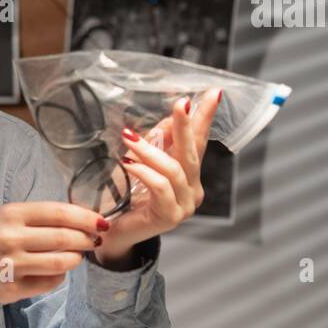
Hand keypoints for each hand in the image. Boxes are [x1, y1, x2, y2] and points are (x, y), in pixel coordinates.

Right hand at [0, 201, 105, 303]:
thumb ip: (45, 217)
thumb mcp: (13, 216)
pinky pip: (49, 283)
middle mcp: (10, 239)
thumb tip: (87, 221)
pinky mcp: (10, 289)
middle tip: (94, 241)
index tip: (101, 222)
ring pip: (60, 263)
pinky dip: (60, 277)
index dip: (85, 218)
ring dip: (76, 259)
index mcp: (12, 215)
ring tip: (77, 256)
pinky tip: (57, 271)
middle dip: (86, 239)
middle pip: (63, 238)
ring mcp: (9, 266)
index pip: (58, 213)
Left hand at [97, 88, 221, 263]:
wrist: (114, 234)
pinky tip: (128, 164)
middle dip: (186, 125)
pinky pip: (160, 187)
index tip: (213, 93)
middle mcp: (193, 190)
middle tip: (180, 103)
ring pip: (174, 169)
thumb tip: (169, 116)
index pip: (200, 142)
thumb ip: (158, 142)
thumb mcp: (143, 163)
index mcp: (190, 176)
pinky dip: (144, 172)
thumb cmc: (127, 198)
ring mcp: (185, 205)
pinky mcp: (170, 217)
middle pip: (192, 152)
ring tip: (128, 137)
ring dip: (150, 150)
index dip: (205, 118)